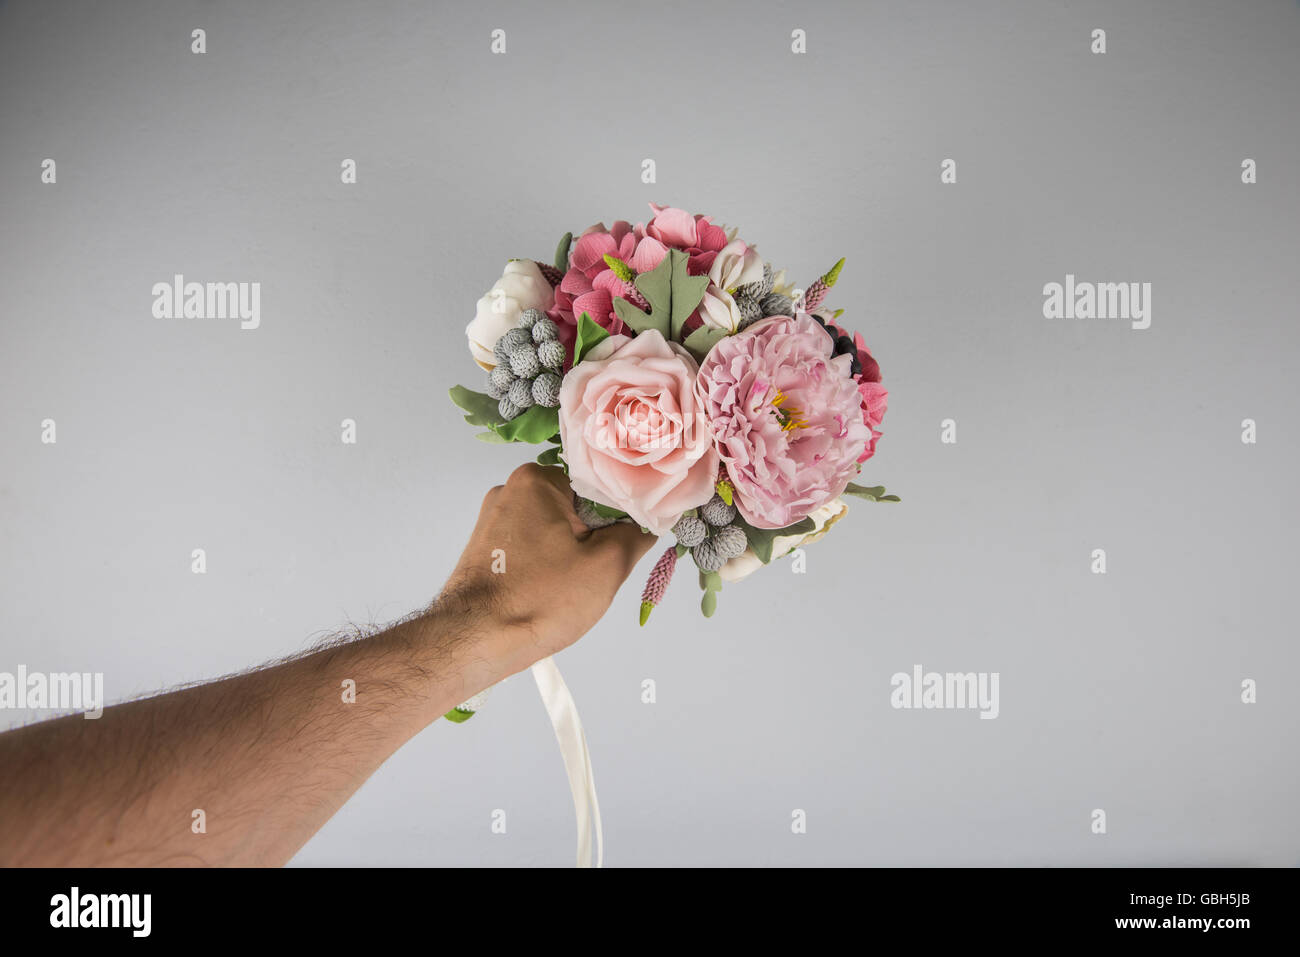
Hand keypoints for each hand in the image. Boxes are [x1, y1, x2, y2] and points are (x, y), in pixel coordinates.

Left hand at [439, 464, 656, 679]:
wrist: (475, 641)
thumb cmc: (540, 601)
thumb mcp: (607, 565)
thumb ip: (637, 533)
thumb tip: (649, 520)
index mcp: (537, 479)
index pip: (600, 485)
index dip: (623, 515)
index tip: (628, 545)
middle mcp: (510, 489)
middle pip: (577, 506)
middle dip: (595, 537)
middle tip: (596, 572)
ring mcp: (494, 518)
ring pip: (556, 528)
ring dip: (573, 553)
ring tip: (570, 585)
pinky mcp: (486, 546)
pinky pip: (534, 545)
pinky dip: (549, 563)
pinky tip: (549, 590)